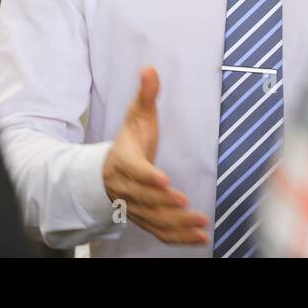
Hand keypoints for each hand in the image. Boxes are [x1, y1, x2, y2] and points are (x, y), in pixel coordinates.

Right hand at [102, 67, 208, 244]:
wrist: (107, 172)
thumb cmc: (128, 142)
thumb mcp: (136, 116)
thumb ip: (145, 94)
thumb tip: (150, 68)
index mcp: (124, 161)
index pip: (135, 171)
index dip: (148, 177)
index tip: (164, 179)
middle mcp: (127, 188)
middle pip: (145, 199)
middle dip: (165, 203)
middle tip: (185, 203)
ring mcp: (135, 207)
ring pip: (154, 219)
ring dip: (177, 224)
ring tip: (200, 225)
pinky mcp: (145, 219)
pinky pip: (160, 232)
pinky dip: (178, 238)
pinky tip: (200, 239)